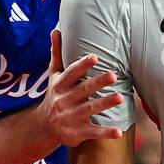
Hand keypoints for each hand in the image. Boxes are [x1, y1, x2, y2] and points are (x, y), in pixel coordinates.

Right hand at [40, 30, 125, 147]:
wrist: (43, 127)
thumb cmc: (54, 96)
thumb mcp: (53, 76)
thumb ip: (57, 54)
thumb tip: (56, 30)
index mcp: (60, 85)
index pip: (71, 74)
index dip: (82, 65)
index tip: (94, 56)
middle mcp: (64, 101)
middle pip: (83, 90)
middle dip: (98, 83)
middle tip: (114, 75)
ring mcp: (71, 117)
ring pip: (89, 109)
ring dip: (104, 103)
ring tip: (120, 97)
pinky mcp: (77, 132)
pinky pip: (93, 132)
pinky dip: (105, 133)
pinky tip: (119, 131)